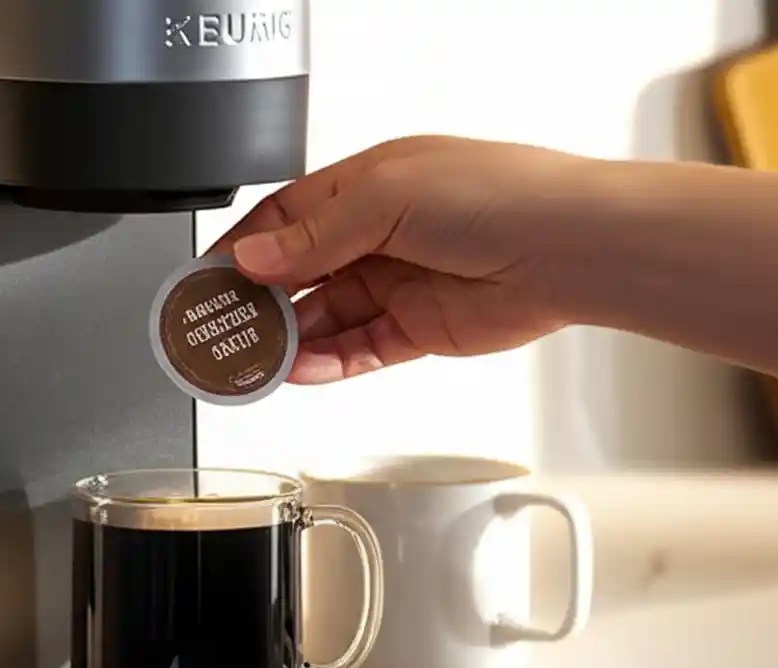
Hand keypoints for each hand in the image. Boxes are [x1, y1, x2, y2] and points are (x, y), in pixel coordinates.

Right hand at [207, 135, 600, 383]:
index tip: (206, 279)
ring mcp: (397, 283)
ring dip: (289, 339)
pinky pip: (359, 349)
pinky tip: (300, 370)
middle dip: (258, 301)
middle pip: (297, 273)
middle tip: (221, 328)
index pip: (283, 219)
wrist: (572, 249)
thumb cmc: (497, 195)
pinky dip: (327, 362)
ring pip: (324, 317)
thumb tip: (256, 256)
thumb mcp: (387, 196)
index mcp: (364, 186)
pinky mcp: (419, 329)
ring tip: (254, 360)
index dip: (242, 249)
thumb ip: (316, 233)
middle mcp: (377, 234)